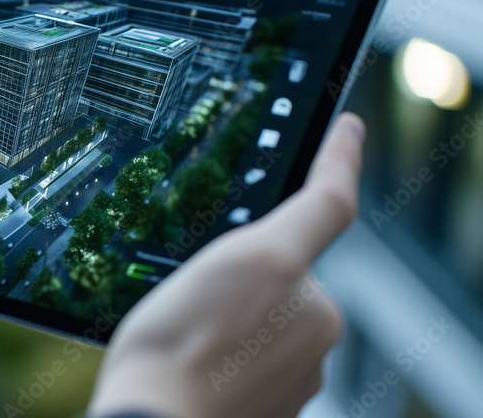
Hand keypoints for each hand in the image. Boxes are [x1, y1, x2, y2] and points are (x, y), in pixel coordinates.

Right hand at [87, 113, 365, 417]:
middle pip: (288, 270)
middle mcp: (312, 315)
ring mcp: (305, 363)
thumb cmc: (166, 355)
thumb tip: (294, 240)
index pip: (328, 200)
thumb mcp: (207, 268)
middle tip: (199, 295)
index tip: (351, 126)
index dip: (340, 156)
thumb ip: (263, 244)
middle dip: (254, 274)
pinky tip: (204, 361)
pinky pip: (271, 355)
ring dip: (244, 318)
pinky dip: (244, 353)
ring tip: (193, 336)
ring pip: (276, 315)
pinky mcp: (293, 397)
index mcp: (290, 272)